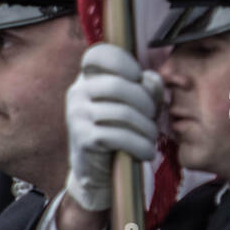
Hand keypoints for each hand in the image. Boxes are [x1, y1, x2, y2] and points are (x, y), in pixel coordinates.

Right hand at [63, 43, 163, 212]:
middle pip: (118, 85)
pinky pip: (119, 136)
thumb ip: (147, 88)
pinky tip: (146, 153)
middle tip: (153, 119)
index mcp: (88, 79)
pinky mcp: (82, 139)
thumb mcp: (136, 107)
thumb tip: (150, 79)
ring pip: (122, 113)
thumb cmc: (120, 134)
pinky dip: (140, 145)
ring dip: (146, 128)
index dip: (123, 62)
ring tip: (151, 139)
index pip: (98, 54)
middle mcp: (77, 93)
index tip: (137, 77)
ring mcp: (76, 116)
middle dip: (145, 103)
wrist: (98, 175)